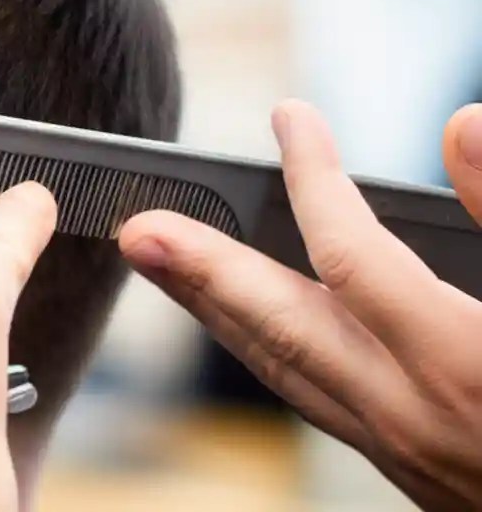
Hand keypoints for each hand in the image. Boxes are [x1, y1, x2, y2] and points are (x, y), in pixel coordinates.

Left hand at [119, 100, 481, 509]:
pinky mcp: (407, 468)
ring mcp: (404, 451)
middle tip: (137, 225)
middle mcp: (416, 415)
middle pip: (279, 328)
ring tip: (164, 264)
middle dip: (201, 272)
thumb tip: (462, 125)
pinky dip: (265, 352)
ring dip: (216, 313)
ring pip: (282, 372)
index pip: (352, 258)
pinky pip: (309, 398)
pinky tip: (248, 326)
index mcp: (466, 366)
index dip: (313, 179)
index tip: (289, 117)